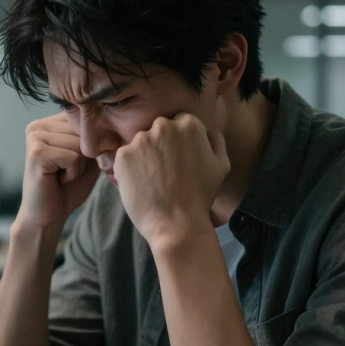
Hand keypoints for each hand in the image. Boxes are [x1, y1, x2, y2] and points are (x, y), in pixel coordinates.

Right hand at [16, 114, 99, 229]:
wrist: (47, 215)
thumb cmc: (68, 187)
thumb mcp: (89, 157)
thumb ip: (97, 139)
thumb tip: (111, 132)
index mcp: (49, 123)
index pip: (86, 121)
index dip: (90, 146)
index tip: (73, 163)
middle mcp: (39, 126)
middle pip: (84, 132)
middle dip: (84, 157)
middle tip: (65, 172)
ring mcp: (35, 137)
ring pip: (80, 144)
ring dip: (78, 166)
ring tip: (61, 175)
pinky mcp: (36, 152)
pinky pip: (74, 157)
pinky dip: (73, 173)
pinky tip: (58, 179)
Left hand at [113, 114, 229, 245]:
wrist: (177, 223)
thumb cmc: (201, 196)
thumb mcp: (221, 165)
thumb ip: (215, 141)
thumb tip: (207, 131)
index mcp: (188, 125)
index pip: (179, 122)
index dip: (178, 142)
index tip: (178, 158)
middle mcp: (163, 127)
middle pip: (158, 130)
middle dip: (160, 145)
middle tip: (165, 170)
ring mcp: (140, 140)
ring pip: (140, 143)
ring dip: (144, 156)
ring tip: (153, 180)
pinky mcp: (123, 155)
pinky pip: (125, 157)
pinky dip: (130, 168)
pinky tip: (141, 184)